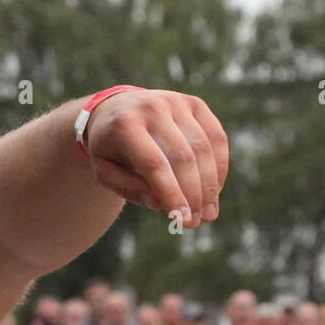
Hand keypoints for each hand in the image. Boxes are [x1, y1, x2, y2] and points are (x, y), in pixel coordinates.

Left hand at [82, 90, 228, 227]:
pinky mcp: (195, 104)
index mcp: (126, 124)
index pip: (154, 164)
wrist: (115, 108)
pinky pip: (216, 136)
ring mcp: (177, 102)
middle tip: (195, 222)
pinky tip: (215, 191)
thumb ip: (128, 189)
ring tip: (208, 213)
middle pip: (182, 157)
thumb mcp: (104, 172)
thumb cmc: (109, 149)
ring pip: (203, 147)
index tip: (182, 220)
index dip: (172, 194)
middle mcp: (154, 107)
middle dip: (193, 194)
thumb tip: (160, 205)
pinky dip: (219, 166)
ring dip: (209, 185)